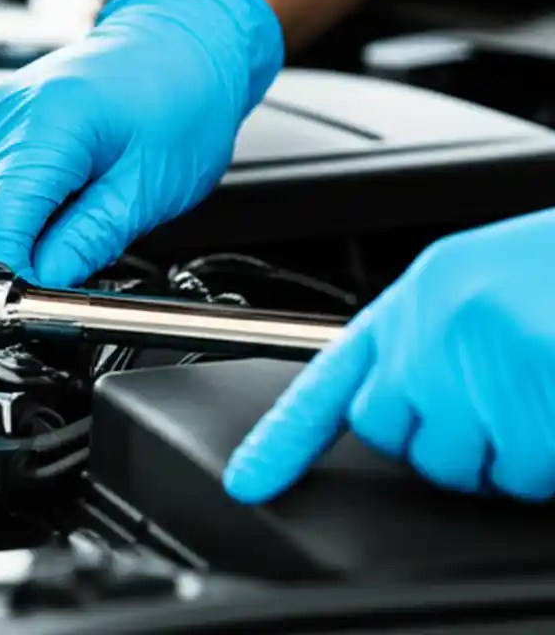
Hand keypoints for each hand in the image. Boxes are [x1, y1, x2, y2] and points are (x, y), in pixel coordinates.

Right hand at [0, 0, 283, 286]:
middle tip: (86, 252)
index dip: (16, 281)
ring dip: (30, 229)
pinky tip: (68, 186)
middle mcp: (2, 116)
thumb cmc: (181, 96)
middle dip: (30, 256)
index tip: (43, 307)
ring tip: (87, 201)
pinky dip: (27, 204)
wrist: (179, 39)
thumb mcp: (150, 186)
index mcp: (44, 126)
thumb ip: (88, 241)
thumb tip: (45, 285)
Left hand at [225, 208, 554, 502]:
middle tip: (510, 404)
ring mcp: (479, 354)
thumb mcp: (487, 293)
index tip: (249, 480)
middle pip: (396, 438)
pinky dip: (552, 459)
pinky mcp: (530, 381)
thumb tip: (415, 411)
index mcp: (418, 297)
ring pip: (467, 466)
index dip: (284, 439)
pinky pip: (526, 470)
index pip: (332, 381)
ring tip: (548, 391)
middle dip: (450, 443)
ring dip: (514, 455)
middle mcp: (432, 323)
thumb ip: (437, 348)